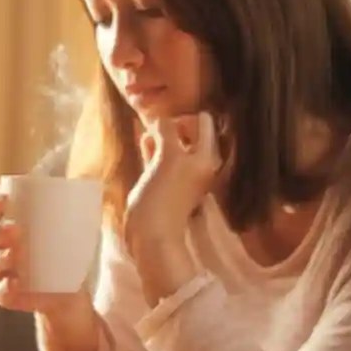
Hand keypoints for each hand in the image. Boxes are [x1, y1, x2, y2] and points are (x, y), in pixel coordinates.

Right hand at [0, 192, 87, 314]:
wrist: (73, 287)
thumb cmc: (67, 248)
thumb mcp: (72, 224)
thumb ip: (73, 204)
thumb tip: (88, 180)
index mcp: (7, 224)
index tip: (4, 201)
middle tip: (16, 231)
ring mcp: (1, 272)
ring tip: (16, 256)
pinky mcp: (10, 295)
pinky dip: (4, 287)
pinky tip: (16, 281)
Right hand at [125, 112, 221, 246]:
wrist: (152, 234)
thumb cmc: (162, 195)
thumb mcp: (168, 157)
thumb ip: (167, 132)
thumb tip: (161, 118)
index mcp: (207, 157)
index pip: (203, 121)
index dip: (185, 117)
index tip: (168, 127)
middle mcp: (199, 164)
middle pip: (188, 132)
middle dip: (172, 126)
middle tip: (155, 129)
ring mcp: (182, 174)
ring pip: (173, 146)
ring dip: (161, 136)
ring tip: (147, 134)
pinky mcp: (165, 184)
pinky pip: (161, 159)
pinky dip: (153, 149)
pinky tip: (143, 143)